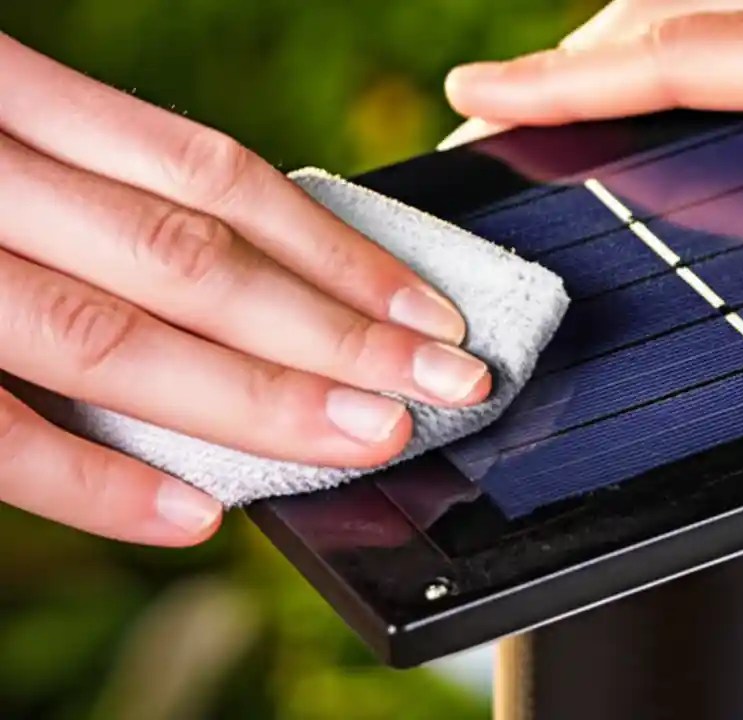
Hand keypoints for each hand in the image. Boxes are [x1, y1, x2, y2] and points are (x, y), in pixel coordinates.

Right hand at [0, 36, 491, 546]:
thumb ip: (88, 182)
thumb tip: (248, 277)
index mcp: (9, 97)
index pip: (212, 178)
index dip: (334, 248)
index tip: (428, 308)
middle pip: (192, 263)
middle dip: (334, 334)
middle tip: (444, 388)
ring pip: (109, 338)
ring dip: (255, 402)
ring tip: (361, 441)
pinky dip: (88, 477)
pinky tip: (192, 512)